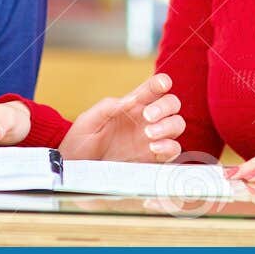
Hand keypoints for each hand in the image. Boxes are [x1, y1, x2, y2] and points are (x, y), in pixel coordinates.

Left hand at [60, 73, 183, 161]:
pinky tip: (153, 148)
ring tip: (149, 134)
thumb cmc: (80, 143)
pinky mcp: (154, 158)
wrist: (77, 171)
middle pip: (171, 104)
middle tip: (147, 116)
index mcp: (130, 105)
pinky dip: (169, 147)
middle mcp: (145, 120)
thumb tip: (132, 99)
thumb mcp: (88, 121)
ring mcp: (151, 139)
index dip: (161, 82)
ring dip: (168, 126)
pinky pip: (174, 149)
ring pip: (177, 124)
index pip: (152, 88)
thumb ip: (108, 106)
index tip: (162, 84)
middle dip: (165, 106)